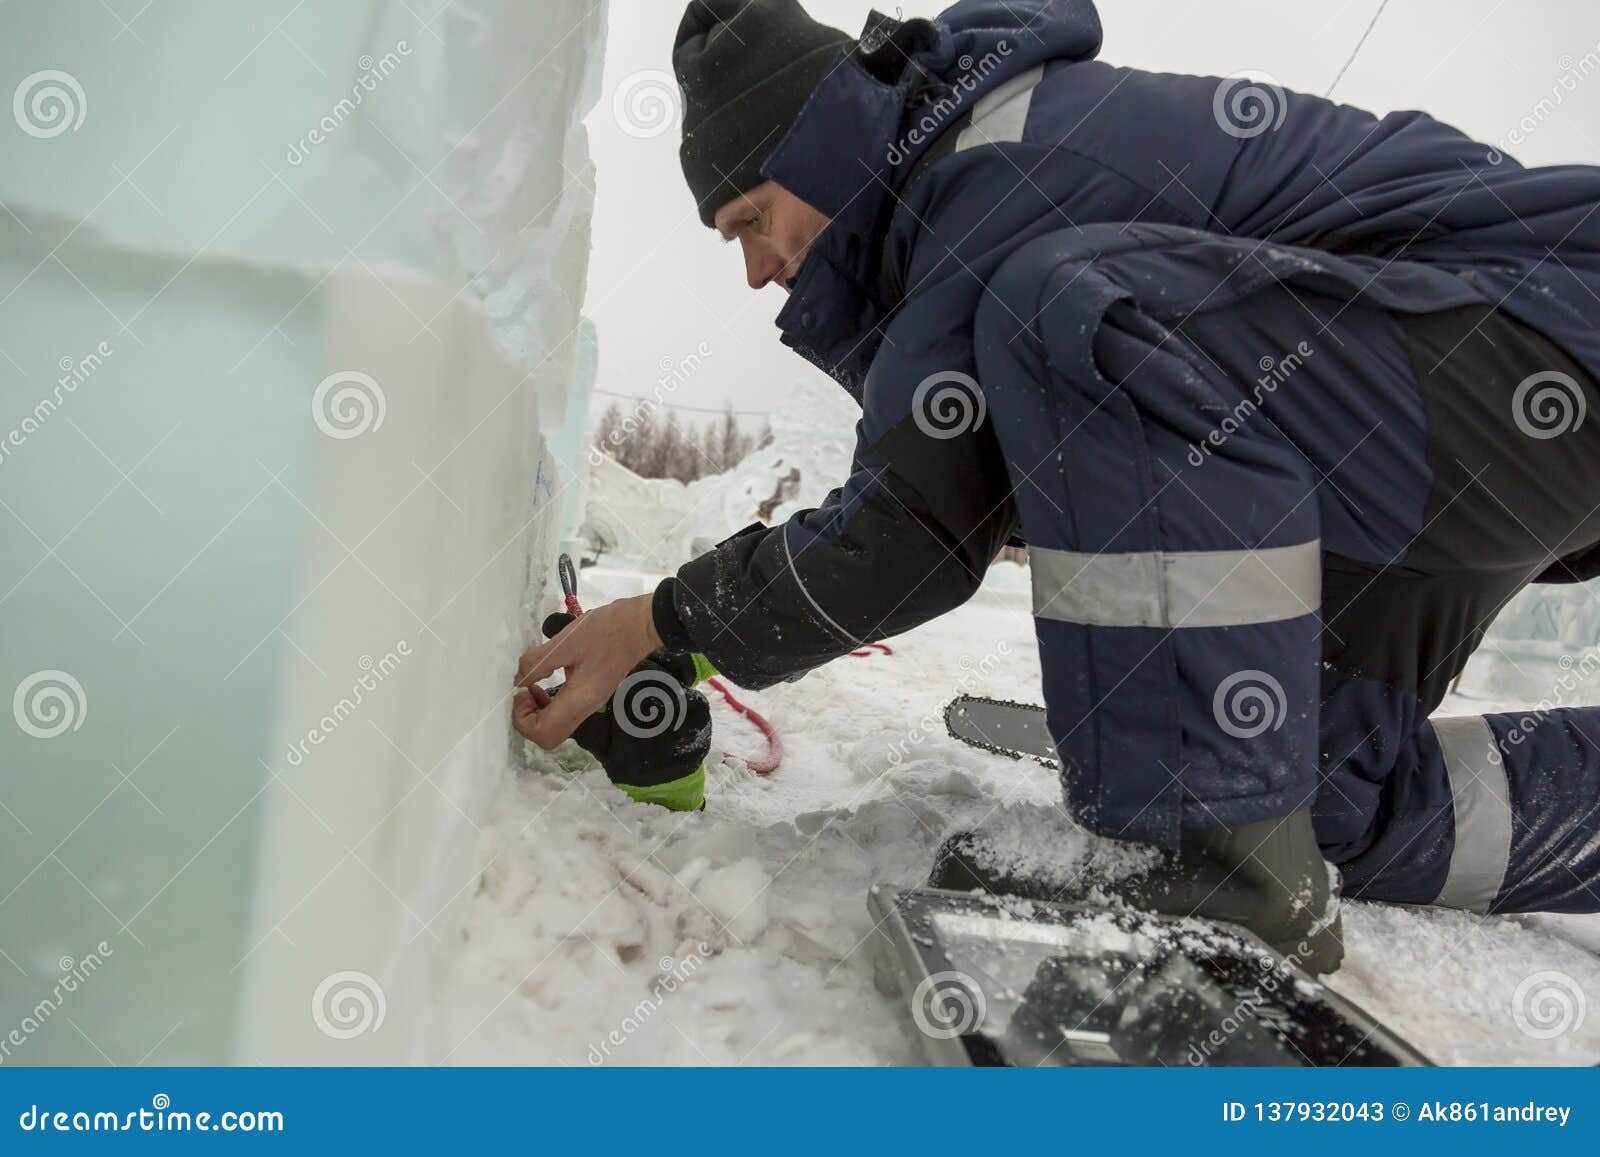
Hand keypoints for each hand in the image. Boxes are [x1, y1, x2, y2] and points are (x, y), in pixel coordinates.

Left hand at [512, 593, 661, 746]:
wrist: (640, 625)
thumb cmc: (604, 631)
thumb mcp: (564, 642)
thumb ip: (537, 663)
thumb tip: (520, 680)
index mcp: (577, 701)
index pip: (543, 734)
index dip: (522, 719)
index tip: (522, 692)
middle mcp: (585, 710)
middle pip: (549, 737)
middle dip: (528, 719)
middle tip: (525, 691)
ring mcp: (590, 704)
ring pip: (556, 726)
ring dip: (538, 712)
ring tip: (534, 685)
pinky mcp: (593, 695)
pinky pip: (565, 712)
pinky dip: (549, 703)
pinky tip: (548, 681)